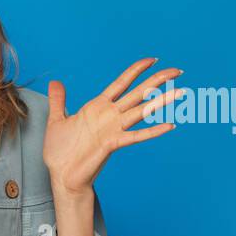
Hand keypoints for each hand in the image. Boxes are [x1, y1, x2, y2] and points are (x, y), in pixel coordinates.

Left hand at [43, 57, 182, 194]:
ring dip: (162, 101)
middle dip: (158, 80)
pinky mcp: (112, 144)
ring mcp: (113, 129)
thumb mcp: (56, 120)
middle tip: (177, 71)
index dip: (136, 70)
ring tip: (180, 92)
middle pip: (139, 93)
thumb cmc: (60, 152)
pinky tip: (169, 125)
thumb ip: (59, 100)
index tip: (152, 59)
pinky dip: (153, 131)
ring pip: (142, 110)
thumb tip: (55, 81)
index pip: (122, 83)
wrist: (62, 176)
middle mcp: (110, 115)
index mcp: (98, 107)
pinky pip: (136, 136)